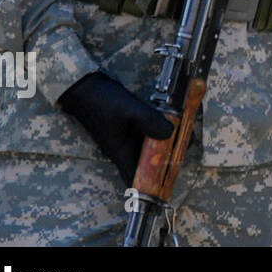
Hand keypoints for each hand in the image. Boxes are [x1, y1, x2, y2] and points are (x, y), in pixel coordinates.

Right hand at [57, 71, 174, 186]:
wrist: (85, 87)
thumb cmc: (101, 101)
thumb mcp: (128, 110)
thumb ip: (149, 121)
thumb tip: (170, 133)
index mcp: (121, 153)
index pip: (136, 178)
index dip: (152, 184)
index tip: (170, 179)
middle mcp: (125, 148)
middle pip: (149, 162)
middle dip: (167, 157)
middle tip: (186, 144)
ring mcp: (127, 137)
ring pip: (150, 147)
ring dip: (166, 142)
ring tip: (185, 131)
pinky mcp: (130, 126)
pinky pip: (148, 133)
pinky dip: (159, 129)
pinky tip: (172, 121)